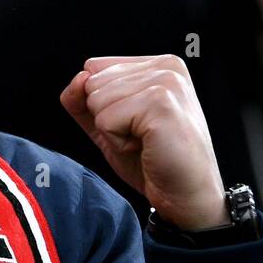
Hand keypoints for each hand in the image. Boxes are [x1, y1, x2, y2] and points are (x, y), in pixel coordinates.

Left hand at [60, 55, 227, 229]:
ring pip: (96, 100)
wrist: (185, 197)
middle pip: (92, 83)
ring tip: (145, 141)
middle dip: (106, 118)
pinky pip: (105, 119)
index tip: (134, 124)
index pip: (93, 68)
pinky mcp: (160, 103)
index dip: (101, 105)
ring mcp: (166, 82)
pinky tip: (147, 147)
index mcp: (158, 65)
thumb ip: (84, 101)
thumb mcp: (109, 126)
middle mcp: (166, 67)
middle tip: (142, 137)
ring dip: (113, 132)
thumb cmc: (154, 161)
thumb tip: (77, 79)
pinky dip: (118, 142)